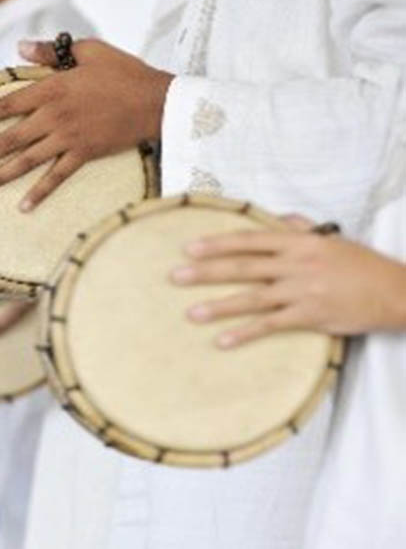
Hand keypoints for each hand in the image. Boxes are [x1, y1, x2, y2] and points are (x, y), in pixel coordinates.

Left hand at [0, 39, 172, 211]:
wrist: (157, 100)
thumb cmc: (123, 71)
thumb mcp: (87, 51)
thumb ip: (49, 52)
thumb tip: (20, 48)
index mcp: (50, 90)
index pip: (4, 104)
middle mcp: (53, 116)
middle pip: (7, 139)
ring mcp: (68, 138)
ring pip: (25, 161)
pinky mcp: (85, 154)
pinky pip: (57, 177)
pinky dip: (39, 193)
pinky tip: (22, 207)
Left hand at [171, 218, 405, 347]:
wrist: (396, 292)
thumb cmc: (362, 266)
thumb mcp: (331, 240)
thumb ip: (301, 229)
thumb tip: (279, 218)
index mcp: (299, 243)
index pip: (250, 240)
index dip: (218, 243)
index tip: (189, 247)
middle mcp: (296, 264)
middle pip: (243, 267)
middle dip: (206, 271)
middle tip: (175, 276)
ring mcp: (302, 291)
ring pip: (252, 297)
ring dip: (218, 306)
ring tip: (190, 312)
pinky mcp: (310, 316)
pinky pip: (270, 325)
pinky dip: (245, 333)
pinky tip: (222, 341)